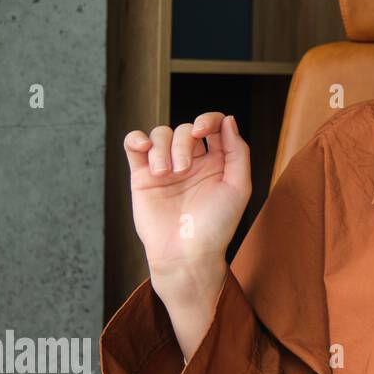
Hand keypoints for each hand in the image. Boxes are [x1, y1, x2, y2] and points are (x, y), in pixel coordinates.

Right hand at [124, 112, 251, 279]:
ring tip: (165, 174)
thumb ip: (237, 152)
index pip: (213, 126)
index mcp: (217, 162)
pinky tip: (141, 147)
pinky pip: (134, 145)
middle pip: (185, 130)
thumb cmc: (216, 225)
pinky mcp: (142, 176)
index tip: (203, 132)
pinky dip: (136, 139)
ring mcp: (166, 167)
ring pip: (160, 134)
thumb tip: (229, 120)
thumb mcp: (238, 187)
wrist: (185, 254)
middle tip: (182, 171)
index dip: (208, 120)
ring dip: (162, 148)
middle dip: (182, 143)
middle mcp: (192, 162)